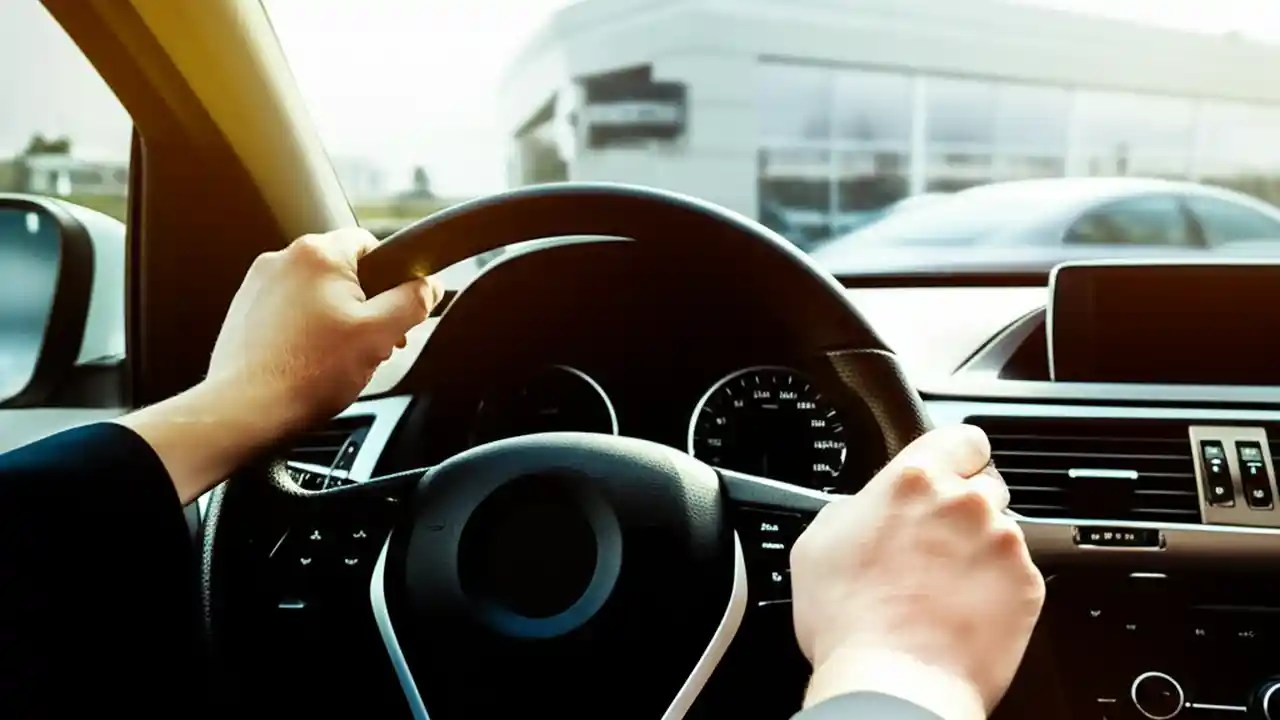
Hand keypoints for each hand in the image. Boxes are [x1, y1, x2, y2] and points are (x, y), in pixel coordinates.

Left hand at [119, 228, 440, 502]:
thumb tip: (429, 285)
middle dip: (364, 305)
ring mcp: (258, 284)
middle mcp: (283, 258)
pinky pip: (289, 310)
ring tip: (337, 358)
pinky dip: (305, 330)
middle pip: (344, 271)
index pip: (372, 245)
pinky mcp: (245, 310)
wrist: (246, 410)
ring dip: (335, 319)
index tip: (396, 311)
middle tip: (371, 344)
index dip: (393, 279)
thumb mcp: (379, 335)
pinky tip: (310, 361)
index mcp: (319, 253)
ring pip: (316, 292)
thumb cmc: (308, 374)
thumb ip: (413, 302)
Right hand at [790, 425, 1044, 719]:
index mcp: (914, 480)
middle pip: (984, 485)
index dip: (955, 456)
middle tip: (932, 547)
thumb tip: (864, 507)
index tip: (948, 474)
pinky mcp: (1027, 585)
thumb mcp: (818, 542)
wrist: (893, 680)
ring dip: (980, 551)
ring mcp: (1002, 543)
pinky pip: (1017, 575)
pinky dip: (997, 590)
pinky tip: (963, 611)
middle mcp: (965, 502)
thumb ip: (851, 508)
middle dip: (964, 510)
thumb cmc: (848, 617)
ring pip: (1001, 532)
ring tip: (944, 589)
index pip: (963, 438)